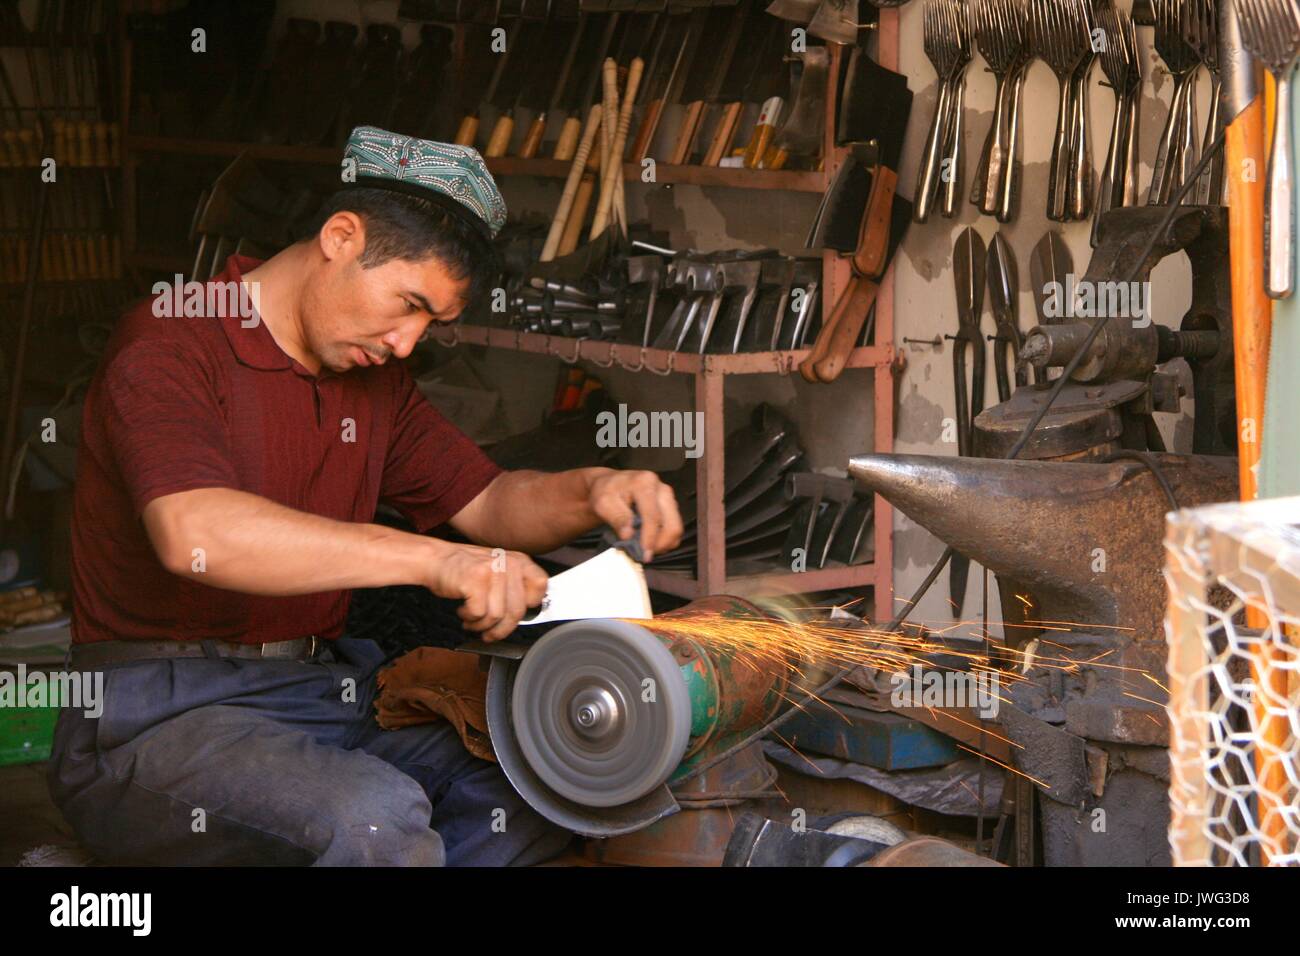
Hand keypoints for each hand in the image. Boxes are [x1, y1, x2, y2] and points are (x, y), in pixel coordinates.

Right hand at [422, 540, 548, 641]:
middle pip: (517, 610)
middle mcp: (509, 562)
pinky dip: (469, 619)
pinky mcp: (476, 578)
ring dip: (481, 626)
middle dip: (501, 629)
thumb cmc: (465, 570)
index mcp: (519, 560)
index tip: (513, 614)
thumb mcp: (497, 572)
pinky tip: (463, 611)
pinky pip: (479, 614)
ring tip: (472, 622)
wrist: (436, 559)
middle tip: (489, 634)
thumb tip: (531, 613)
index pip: (540, 586)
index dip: (529, 605)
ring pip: (497, 616)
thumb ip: (514, 587)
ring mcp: (493, 569)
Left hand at [587, 469, 683, 561]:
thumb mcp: (603, 503)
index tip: (643, 553)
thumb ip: (617, 518)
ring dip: (663, 543)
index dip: (650, 538)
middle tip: (644, 554)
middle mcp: (662, 489)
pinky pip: (674, 528)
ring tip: (646, 549)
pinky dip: (665, 540)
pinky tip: (651, 543)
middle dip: (660, 544)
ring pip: (676, 528)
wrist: (610, 485)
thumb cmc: (606, 492)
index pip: (653, 516)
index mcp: (645, 483)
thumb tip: (628, 535)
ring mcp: (668, 498)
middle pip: (672, 524)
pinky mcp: (670, 507)